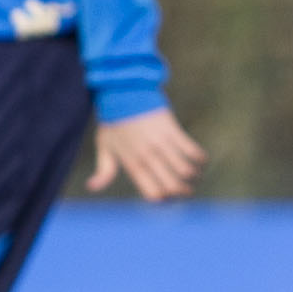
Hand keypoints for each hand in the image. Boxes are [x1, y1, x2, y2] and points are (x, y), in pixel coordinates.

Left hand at [90, 106, 207, 200]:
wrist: (123, 92)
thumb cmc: (113, 120)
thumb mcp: (104, 146)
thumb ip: (103, 170)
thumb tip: (91, 187)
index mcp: (132, 164)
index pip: (153, 193)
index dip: (164, 199)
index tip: (169, 197)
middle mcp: (148, 156)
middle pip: (172, 185)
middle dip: (183, 192)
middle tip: (187, 191)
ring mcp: (161, 143)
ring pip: (184, 170)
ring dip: (193, 176)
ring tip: (194, 175)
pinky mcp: (172, 130)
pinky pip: (191, 150)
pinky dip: (200, 158)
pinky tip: (201, 160)